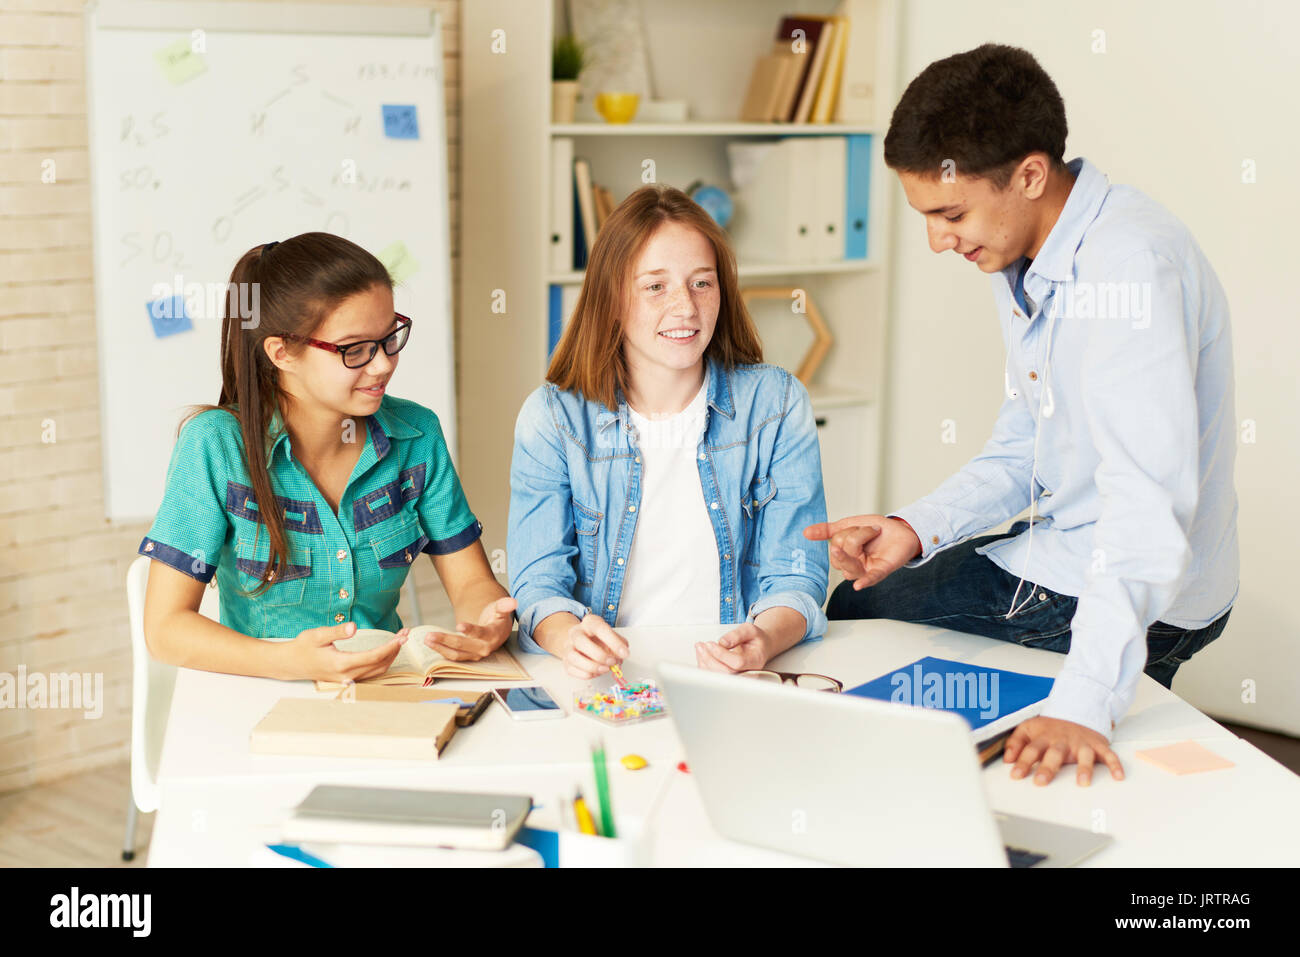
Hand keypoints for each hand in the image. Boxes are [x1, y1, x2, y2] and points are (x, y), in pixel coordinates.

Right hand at [283, 622, 406, 682]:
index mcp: (341, 663)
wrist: (289, 664)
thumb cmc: (302, 647)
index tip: (402, 637)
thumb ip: (336, 631)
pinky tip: (387, 652)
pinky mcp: (346, 679)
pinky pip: (370, 673)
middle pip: (379, 664)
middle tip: (406, 634)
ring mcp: (347, 679)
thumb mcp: (317, 635)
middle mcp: (346, 675)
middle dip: (395, 650)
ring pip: (376, 671)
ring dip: (390, 656)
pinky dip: (382, 662)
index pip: (373, 656)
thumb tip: (353, 627)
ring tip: (399, 641)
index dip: (390, 647)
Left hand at [425, 597, 516, 661]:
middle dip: (445, 640)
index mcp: (493, 635)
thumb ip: (504, 606)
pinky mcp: (468, 657)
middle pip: (463, 646)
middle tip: (429, 635)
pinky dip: (442, 651)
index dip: (471, 630)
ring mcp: (475, 655)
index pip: (481, 634)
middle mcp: (484, 648)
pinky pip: (453, 657)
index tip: (459, 625)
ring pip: (456, 654)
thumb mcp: (500, 610)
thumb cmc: (497, 619)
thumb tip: (512, 602)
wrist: (498, 632)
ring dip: (440, 648)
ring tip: (427, 640)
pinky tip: (431, 644)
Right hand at [559, 614, 628, 679]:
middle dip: (599, 655)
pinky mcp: (565, 661)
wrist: (578, 640)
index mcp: (589, 623)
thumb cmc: (596, 638)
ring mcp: (568, 647)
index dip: (613, 642)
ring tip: (605, 669)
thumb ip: (619, 643)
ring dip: (592, 666)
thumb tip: (622, 655)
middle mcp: (576, 633)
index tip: (624, 653)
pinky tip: (596, 672)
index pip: (599, 628)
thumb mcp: (611, 635)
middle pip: (581, 642)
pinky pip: (572, 669)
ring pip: (574, 657)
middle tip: (612, 662)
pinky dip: (586, 674)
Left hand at [696, 622, 770, 672]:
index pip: (737, 663)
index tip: (711, 644)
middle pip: (726, 672)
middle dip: (710, 658)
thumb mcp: (749, 630)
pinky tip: (702, 654)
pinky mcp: (729, 677)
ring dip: (705, 662)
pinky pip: (714, 675)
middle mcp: (747, 672)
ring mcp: (738, 677)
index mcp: (755, 660)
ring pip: (718, 676)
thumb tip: (723, 642)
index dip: (722, 654)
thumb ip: (737, 634)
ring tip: (700, 647)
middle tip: (702, 646)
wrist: (759, 648)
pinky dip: (704, 665)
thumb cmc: (755, 640)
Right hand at [804, 514, 921, 589]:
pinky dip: (864, 581)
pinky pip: (871, 578)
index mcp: (844, 555)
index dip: (847, 532)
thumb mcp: (849, 525)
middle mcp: (853, 565)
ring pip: (851, 564)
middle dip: (854, 536)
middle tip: (870, 529)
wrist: (902, 530)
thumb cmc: (876, 531)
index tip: (861, 526)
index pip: (835, 546)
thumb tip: (805, 533)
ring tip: (874, 531)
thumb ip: (827, 531)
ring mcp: (866, 570)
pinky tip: (859, 585)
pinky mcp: (881, 571)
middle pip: (841, 555)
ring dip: (861, 539)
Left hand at [1004, 716, 1124, 785]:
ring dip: (1084, 768)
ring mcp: (1081, 743)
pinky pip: (1109, 755)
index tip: (1015, 775)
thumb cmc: (1050, 727)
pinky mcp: (1098, 745)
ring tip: (1083, 783)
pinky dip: (1115, 765)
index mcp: (1044, 737)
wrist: (1077, 711)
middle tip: (1041, 782)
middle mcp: (1062, 741)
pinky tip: (1118, 776)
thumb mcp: (1028, 729)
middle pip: (1054, 754)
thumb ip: (1016, 743)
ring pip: (1084, 755)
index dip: (1022, 762)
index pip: (1031, 750)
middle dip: (1047, 768)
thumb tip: (1007, 759)